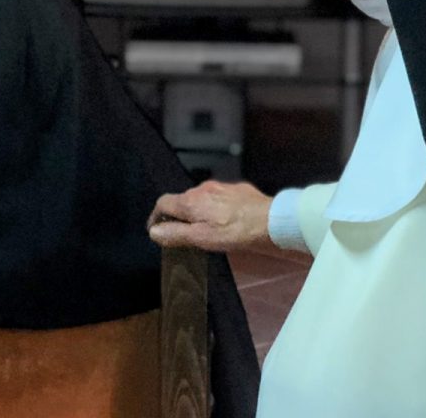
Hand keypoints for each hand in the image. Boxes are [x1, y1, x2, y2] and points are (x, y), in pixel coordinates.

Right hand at [148, 181, 275, 254]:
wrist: (272, 221)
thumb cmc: (234, 232)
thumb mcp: (202, 238)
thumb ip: (176, 234)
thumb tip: (153, 231)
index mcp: (190, 201)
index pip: (162, 202)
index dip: (156, 216)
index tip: (156, 230)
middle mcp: (202, 189)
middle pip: (182, 200)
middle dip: (179, 215)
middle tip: (182, 234)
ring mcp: (221, 187)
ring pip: (202, 198)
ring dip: (198, 211)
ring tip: (205, 228)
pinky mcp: (238, 190)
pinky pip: (220, 198)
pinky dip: (216, 208)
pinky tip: (226, 220)